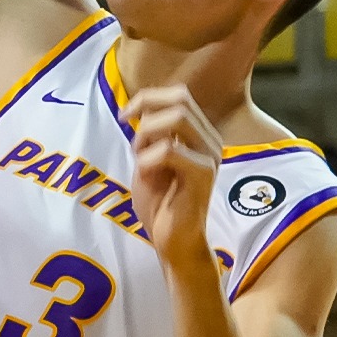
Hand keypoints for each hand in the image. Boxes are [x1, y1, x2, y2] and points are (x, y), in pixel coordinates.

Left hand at [125, 87, 223, 273]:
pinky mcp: (203, 175)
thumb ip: (153, 133)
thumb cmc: (161, 202)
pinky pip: (169, 150)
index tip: (125, 114)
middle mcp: (211, 140)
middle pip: (180, 100)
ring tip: (141, 160)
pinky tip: (145, 175)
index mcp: (201, 134)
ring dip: (147, 135)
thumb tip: (142, 105)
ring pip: (177, 118)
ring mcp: (210, 156)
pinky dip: (147, 159)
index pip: (180, 94)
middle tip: (134, 144)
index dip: (148, 98)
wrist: (174, 241)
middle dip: (147, 115)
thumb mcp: (151, 158)